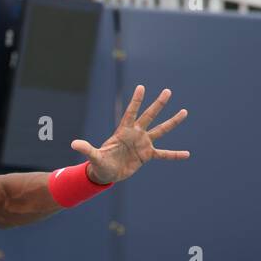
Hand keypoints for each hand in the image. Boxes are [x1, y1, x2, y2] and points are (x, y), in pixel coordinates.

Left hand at [70, 85, 189, 184]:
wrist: (106, 173)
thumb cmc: (100, 163)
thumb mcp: (94, 156)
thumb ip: (86, 149)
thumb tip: (73, 143)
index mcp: (123, 131)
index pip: (130, 113)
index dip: (136, 101)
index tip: (141, 87)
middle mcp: (135, 134)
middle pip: (149, 116)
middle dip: (158, 104)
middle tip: (168, 91)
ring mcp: (143, 143)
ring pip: (160, 130)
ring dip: (172, 122)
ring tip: (184, 112)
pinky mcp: (147, 155)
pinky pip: (164, 154)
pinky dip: (175, 155)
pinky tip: (187, 154)